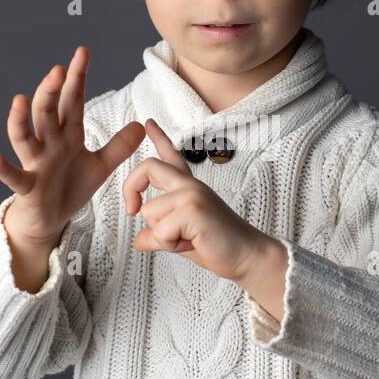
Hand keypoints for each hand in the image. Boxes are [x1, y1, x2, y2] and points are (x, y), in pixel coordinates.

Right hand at [0, 45, 145, 245]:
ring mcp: (34, 164)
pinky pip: (13, 177)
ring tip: (20, 99)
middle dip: (51, 92)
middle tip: (58, 70)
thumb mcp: (100, 166)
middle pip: (47, 113)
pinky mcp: (27, 187)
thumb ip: (118, 146)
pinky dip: (2, 168)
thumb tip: (141, 125)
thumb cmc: (69, 188)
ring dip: (21, 120)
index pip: (72, 101)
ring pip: (25, 138)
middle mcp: (48, 144)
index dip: (77, 78)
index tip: (82, 52)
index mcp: (66, 135)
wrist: (50, 220)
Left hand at [122, 118, 270, 282]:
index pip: (171, 157)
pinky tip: (192, 242)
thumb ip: (159, 233)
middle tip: (131, 209)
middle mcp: (190, 185)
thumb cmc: (218, 246)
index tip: (148, 123)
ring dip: (162, 235)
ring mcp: (192, 194)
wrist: (247, 255)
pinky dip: (170, 244)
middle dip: (131, 188)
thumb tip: (140, 240)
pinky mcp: (193, 209)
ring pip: (149, 212)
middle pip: (148, 168)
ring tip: (188, 239)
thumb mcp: (181, 237)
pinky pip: (160, 230)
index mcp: (189, 187)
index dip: (159, 138)